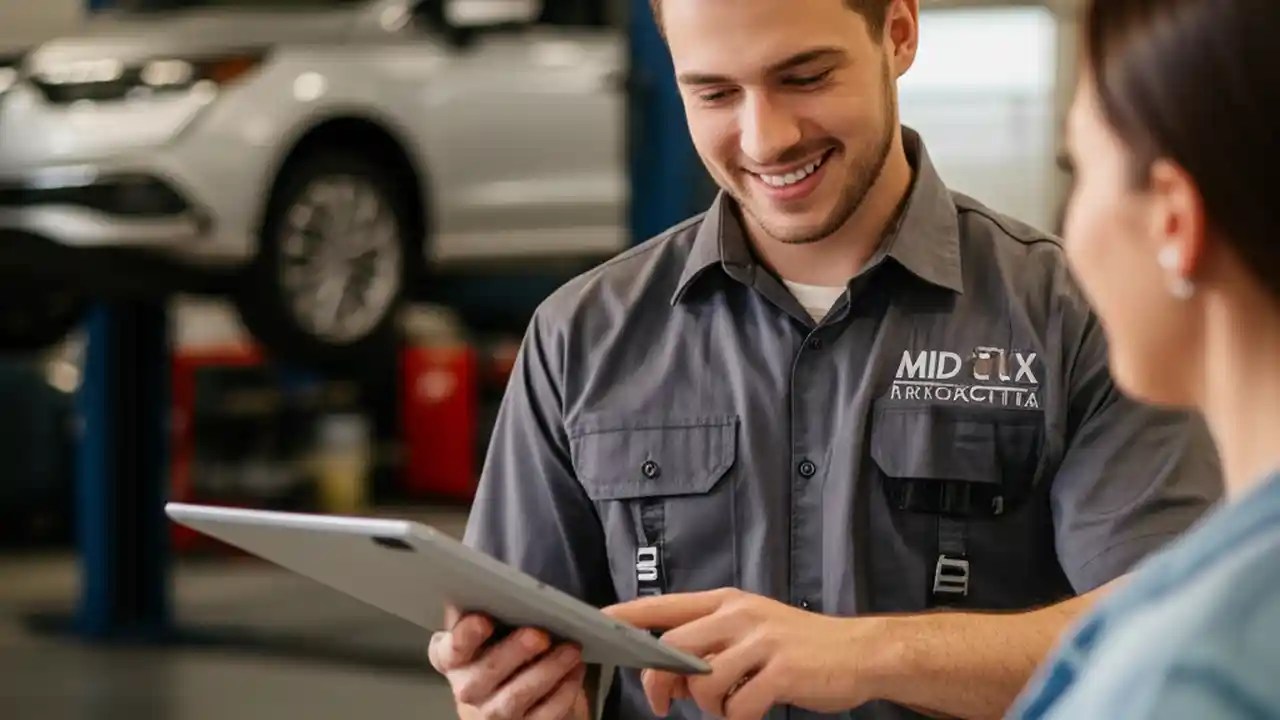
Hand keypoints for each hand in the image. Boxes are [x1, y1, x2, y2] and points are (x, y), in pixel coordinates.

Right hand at [428, 608, 587, 719]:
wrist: (511, 693)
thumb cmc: (503, 649)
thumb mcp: (493, 627)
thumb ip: (497, 606)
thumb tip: (525, 587)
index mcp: (452, 657)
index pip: (451, 648)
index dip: (465, 635)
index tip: (483, 619)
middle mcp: (467, 688)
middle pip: (485, 674)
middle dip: (514, 652)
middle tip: (540, 635)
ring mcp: (492, 714)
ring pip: (515, 697)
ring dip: (547, 671)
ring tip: (571, 650)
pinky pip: (543, 715)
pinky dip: (564, 692)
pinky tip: (576, 671)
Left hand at [604, 589, 881, 719]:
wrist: (859, 652)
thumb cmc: (800, 646)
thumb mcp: (753, 629)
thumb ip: (712, 643)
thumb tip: (674, 675)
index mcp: (728, 602)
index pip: (665, 605)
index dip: (629, 615)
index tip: (599, 623)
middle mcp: (739, 615)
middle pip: (674, 647)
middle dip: (661, 682)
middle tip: (665, 706)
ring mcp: (761, 641)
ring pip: (704, 682)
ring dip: (710, 706)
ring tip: (731, 707)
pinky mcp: (781, 670)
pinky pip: (739, 705)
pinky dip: (740, 718)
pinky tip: (755, 711)